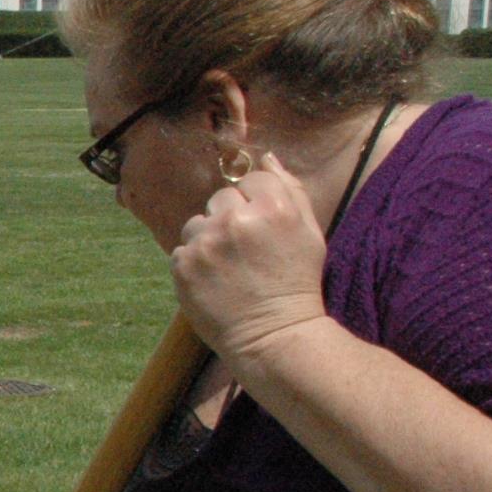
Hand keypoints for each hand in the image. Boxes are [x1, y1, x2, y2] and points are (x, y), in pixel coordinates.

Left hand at [170, 152, 330, 364]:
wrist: (273, 334)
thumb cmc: (295, 281)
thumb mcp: (309, 232)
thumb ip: (290, 189)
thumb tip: (267, 157)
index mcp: (273, 207)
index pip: (252, 179)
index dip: (257, 203)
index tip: (263, 228)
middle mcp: (236, 220)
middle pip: (221, 198)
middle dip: (231, 218)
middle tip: (246, 251)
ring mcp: (206, 243)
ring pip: (197, 222)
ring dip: (208, 239)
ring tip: (228, 267)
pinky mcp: (183, 265)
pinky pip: (182, 250)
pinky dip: (193, 263)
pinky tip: (214, 280)